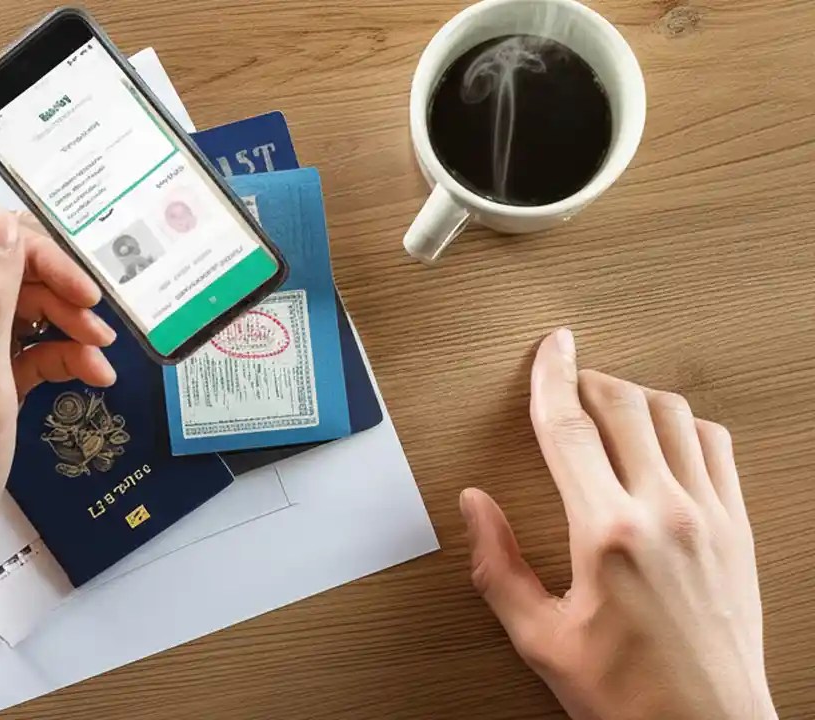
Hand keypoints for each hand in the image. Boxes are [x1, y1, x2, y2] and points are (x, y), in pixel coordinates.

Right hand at [462, 329, 774, 719]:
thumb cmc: (626, 694)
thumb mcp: (539, 638)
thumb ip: (496, 566)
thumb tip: (474, 506)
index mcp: (606, 534)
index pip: (570, 428)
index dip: (551, 377)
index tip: (549, 347)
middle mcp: (664, 513)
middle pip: (625, 405)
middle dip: (590, 379)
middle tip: (569, 380)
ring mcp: (710, 516)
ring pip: (676, 416)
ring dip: (637, 396)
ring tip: (611, 405)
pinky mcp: (739, 529)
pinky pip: (718, 447)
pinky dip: (687, 425)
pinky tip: (666, 439)